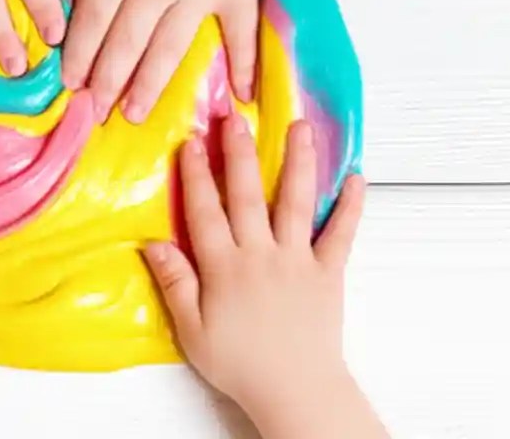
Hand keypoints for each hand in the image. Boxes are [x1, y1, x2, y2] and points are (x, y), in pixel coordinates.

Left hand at [55, 0, 267, 121]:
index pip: (91, 20)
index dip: (78, 55)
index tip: (69, 84)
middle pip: (124, 44)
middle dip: (105, 82)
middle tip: (94, 113)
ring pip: (167, 50)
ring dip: (149, 86)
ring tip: (133, 115)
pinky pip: (239, 35)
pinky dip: (243, 65)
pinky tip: (242, 97)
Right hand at [143, 115, 368, 417]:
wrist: (295, 390)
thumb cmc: (240, 364)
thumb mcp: (192, 330)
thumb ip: (175, 283)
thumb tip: (153, 243)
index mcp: (224, 267)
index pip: (204, 211)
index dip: (195, 175)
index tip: (190, 142)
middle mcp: (261, 254)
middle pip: (246, 195)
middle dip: (239, 153)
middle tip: (235, 118)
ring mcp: (298, 260)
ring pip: (295, 202)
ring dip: (297, 162)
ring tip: (299, 127)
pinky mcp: (329, 272)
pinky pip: (341, 233)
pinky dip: (350, 206)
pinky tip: (356, 178)